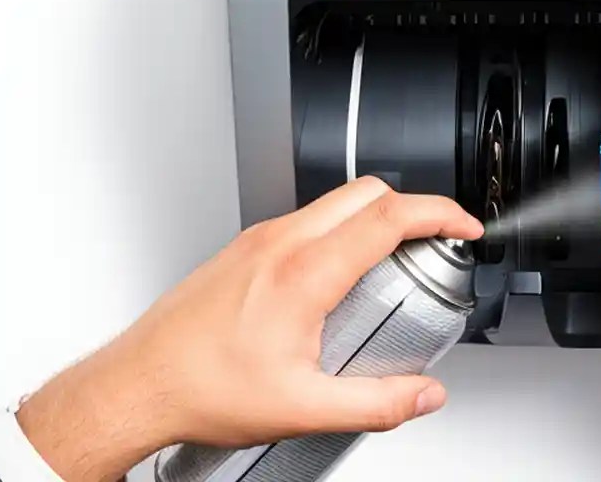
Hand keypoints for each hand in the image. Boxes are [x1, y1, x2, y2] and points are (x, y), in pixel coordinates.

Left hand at [16, 177, 483, 481]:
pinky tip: (339, 282)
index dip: (440, 214)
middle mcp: (280, 244)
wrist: (137, 387)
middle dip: (414, 209)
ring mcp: (258, 241)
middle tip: (436, 242)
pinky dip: (342, 232)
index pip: (389, 216)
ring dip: (375, 219)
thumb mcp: (303, 408)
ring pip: (335, 202)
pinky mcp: (244, 250)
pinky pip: (308, 221)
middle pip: (368, 192)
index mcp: (303, 273)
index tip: (463, 227)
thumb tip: (424, 394)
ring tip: (391, 266)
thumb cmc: (200, 390)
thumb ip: (378, 403)